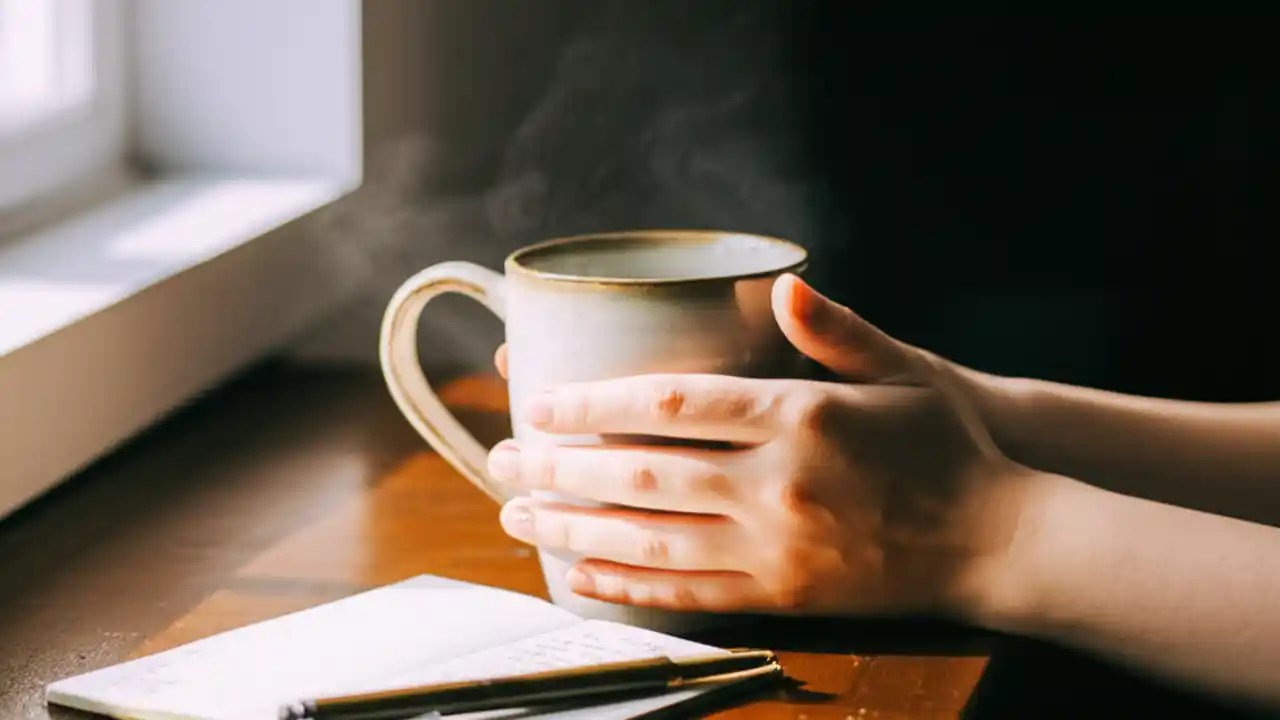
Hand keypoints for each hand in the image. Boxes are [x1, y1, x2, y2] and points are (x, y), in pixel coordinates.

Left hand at [487, 275, 1037, 618]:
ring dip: (572, 524)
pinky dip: (628, 585)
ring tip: (515, 513)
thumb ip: (835, 330)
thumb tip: (780, 285)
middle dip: (559, 465)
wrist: (1000, 540)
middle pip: (640, 472)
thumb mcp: (902, 370)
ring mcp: (778, 546)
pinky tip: (579, 574)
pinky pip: (690, 593)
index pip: (670, 404)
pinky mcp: (784, 595)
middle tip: (500, 457)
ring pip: (650, 535)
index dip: (593, 403)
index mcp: (800, 415)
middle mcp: (778, 482)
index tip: (539, 402)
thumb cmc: (947, 445)